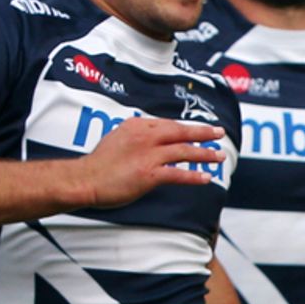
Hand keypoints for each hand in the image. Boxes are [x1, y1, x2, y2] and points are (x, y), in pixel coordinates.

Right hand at [75, 119, 224, 207]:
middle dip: (203, 133)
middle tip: (219, 133)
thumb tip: (151, 138)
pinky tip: (207, 178)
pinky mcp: (150, 174)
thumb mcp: (117, 138)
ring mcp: (148, 155)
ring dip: (205, 154)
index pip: (168, 124)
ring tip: (219, 156)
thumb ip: (136, 136)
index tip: (199, 130)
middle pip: (181, 132)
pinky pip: (178, 174)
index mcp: (136, 125)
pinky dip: (195, 176)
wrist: (84, 179)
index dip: (186, 128)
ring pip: (184, 152)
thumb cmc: (99, 164)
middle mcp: (145, 136)